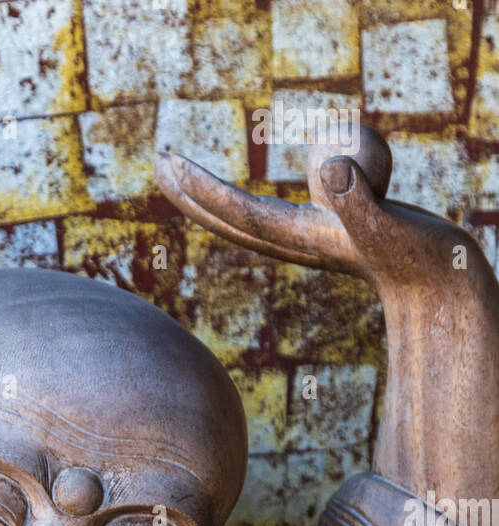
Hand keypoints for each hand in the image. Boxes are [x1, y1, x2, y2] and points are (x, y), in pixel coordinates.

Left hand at [154, 125, 475, 291]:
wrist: (441, 288)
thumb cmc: (420, 259)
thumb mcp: (391, 226)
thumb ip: (360, 199)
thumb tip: (331, 167)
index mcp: (304, 239)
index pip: (242, 213)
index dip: (204, 190)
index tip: (170, 164)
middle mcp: (299, 242)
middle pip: (233, 219)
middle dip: (193, 194)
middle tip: (159, 163)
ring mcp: (311, 241)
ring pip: (249, 218)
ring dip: (215, 199)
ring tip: (182, 174)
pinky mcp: (328, 237)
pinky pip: (283, 214)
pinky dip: (261, 202)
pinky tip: (256, 197)